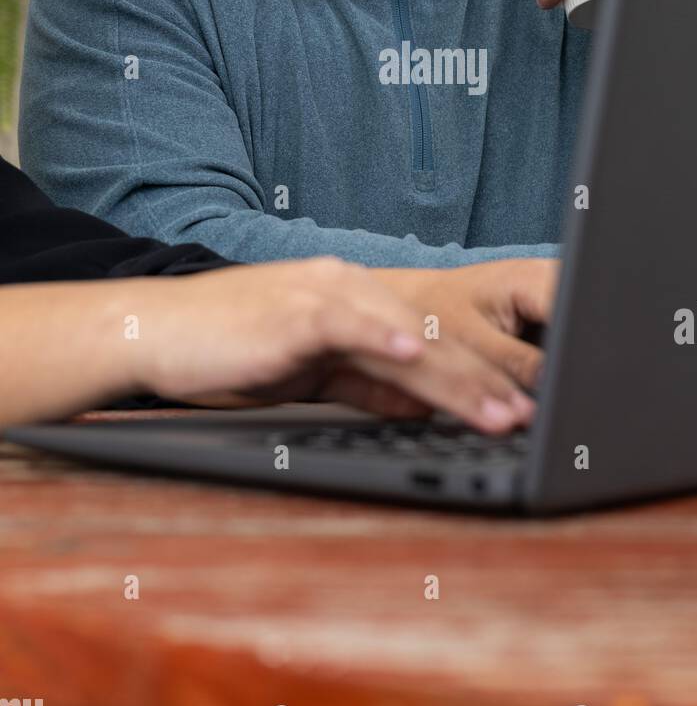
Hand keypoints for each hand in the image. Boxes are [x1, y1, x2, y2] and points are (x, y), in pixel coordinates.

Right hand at [134, 257, 534, 432]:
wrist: (159, 331)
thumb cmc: (229, 354)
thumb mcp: (310, 374)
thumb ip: (366, 384)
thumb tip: (422, 406)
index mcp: (358, 302)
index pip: (432, 345)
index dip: (478, 379)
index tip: (518, 409)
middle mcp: (350, 290)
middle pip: (433, 342)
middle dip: (485, 383)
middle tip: (528, 416)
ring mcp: (324, 294)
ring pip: (407, 336)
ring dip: (456, 376)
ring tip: (498, 409)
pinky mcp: (295, 308)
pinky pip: (349, 322)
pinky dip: (383, 338)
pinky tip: (415, 356)